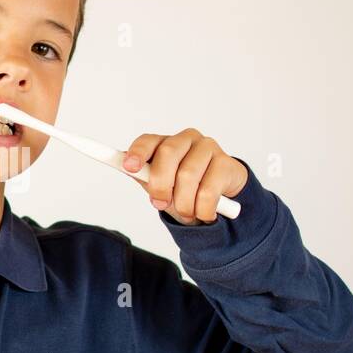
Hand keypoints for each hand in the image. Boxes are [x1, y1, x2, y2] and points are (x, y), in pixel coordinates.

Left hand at [121, 128, 248, 224]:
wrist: (219, 198)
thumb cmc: (184, 189)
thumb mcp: (160, 185)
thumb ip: (144, 177)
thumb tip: (126, 167)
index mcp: (165, 142)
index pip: (148, 141)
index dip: (138, 152)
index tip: (129, 167)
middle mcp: (186, 139)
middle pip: (167, 154)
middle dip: (160, 185)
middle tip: (159, 204)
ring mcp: (208, 148)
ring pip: (188, 176)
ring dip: (183, 204)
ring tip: (186, 212)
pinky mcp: (226, 163)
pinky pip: (208, 191)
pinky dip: (202, 210)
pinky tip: (204, 213)